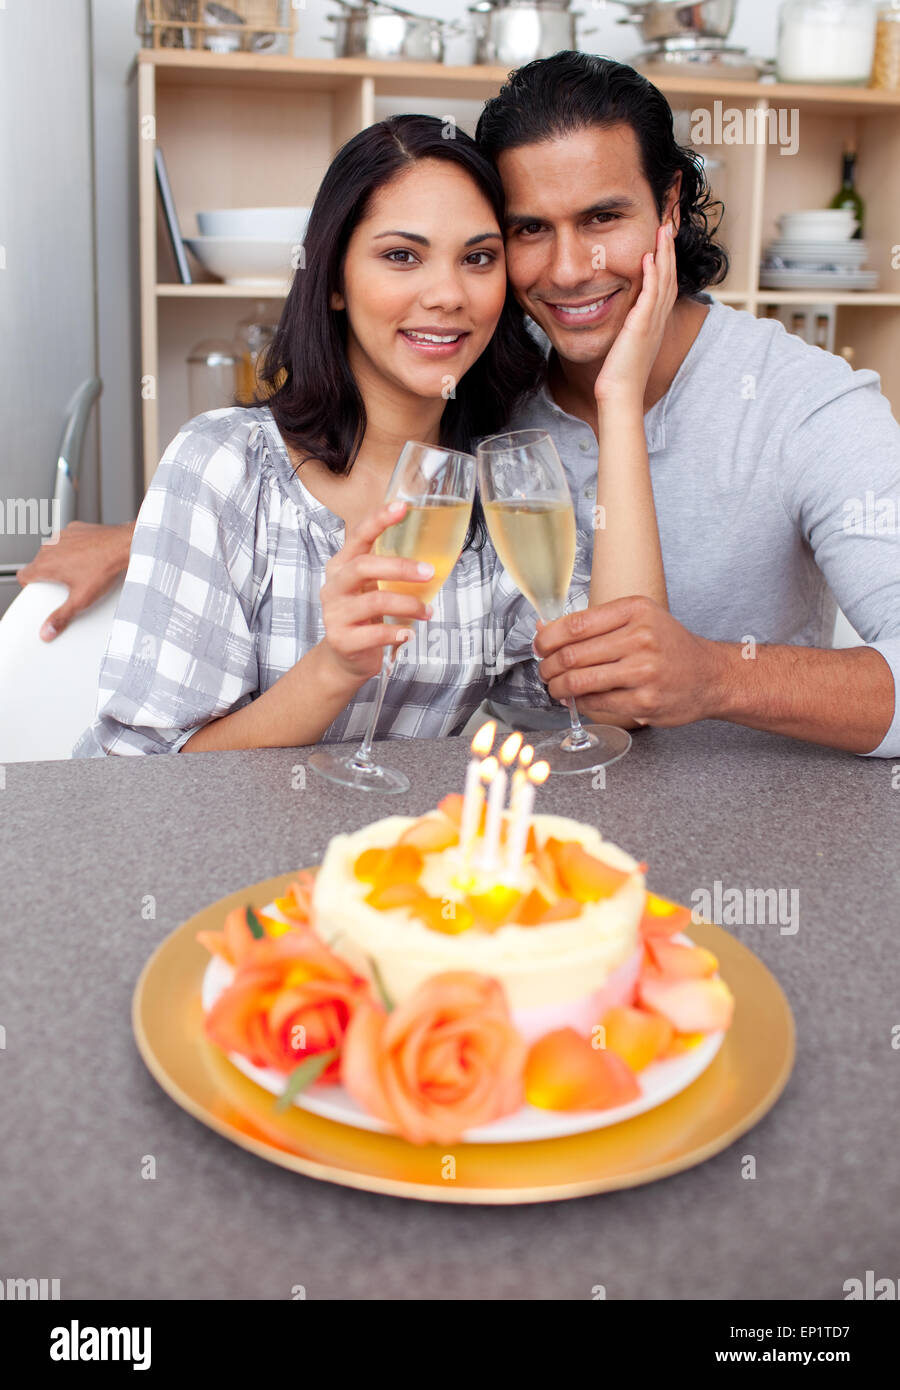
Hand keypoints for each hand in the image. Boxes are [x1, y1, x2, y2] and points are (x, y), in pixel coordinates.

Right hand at [16, 520, 133, 640]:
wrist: (124, 546)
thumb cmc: (104, 568)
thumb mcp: (81, 599)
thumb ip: (62, 616)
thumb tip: (48, 631)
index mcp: (46, 564)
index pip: (23, 575)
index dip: (29, 585)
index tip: (39, 590)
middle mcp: (50, 547)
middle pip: (39, 564)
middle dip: (49, 575)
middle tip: (65, 585)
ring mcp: (62, 536)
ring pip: (53, 551)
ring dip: (61, 560)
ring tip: (79, 571)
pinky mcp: (75, 529)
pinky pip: (68, 540)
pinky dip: (74, 548)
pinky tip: (88, 557)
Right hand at [317, 500, 433, 689]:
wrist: (345, 657)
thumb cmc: (365, 616)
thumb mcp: (375, 587)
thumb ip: (396, 570)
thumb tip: (446, 555)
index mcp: (342, 566)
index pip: (358, 536)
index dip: (379, 520)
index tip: (402, 507)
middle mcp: (334, 586)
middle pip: (364, 566)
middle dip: (400, 567)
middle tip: (429, 572)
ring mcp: (335, 613)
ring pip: (374, 601)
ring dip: (408, 605)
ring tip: (428, 612)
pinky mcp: (342, 640)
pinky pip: (374, 633)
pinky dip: (397, 633)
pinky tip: (409, 634)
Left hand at [534, 595, 722, 727]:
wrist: (709, 675)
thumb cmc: (668, 646)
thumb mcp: (638, 619)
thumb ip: (594, 624)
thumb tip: (544, 628)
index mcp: (635, 611)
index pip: (575, 624)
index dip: (547, 638)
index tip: (539, 646)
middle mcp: (641, 638)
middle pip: (572, 655)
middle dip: (548, 666)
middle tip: (545, 670)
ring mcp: (644, 671)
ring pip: (579, 681)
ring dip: (557, 687)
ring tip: (555, 686)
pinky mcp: (645, 700)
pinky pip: (596, 702)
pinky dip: (578, 702)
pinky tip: (576, 698)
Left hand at [593, 222, 678, 408]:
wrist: (620, 394)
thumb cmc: (619, 375)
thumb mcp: (625, 345)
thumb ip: (627, 329)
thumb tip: (621, 322)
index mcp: (655, 322)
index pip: (664, 284)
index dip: (666, 260)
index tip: (663, 240)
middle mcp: (658, 319)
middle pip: (669, 276)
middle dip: (669, 249)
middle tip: (669, 224)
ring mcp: (652, 322)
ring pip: (663, 280)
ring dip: (664, 254)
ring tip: (663, 230)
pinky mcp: (642, 326)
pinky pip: (650, 295)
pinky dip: (651, 275)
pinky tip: (649, 257)